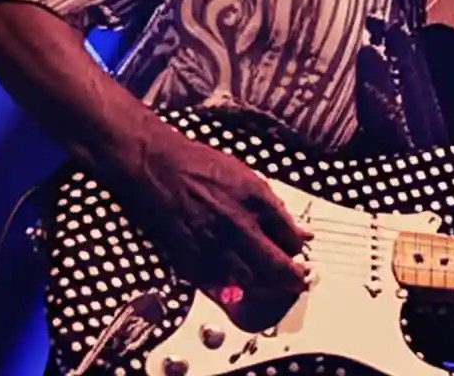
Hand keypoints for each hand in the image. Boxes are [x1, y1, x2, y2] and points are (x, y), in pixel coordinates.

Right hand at [120, 137, 312, 317]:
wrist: (156, 167)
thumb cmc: (198, 166)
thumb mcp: (246, 176)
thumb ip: (272, 205)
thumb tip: (296, 229)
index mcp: (258, 201)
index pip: (292, 239)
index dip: (297, 250)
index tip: (297, 252)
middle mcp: (240, 226)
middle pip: (277, 268)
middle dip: (292, 278)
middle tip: (297, 281)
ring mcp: (216, 246)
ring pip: (252, 282)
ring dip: (264, 285)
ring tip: (268, 282)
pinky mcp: (192, 260)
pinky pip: (221, 286)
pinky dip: (234, 287)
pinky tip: (239, 282)